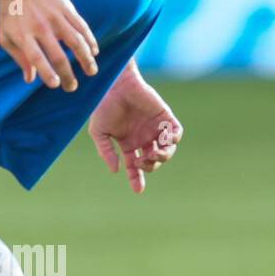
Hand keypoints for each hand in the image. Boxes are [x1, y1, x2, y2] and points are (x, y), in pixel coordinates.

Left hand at [0, 0, 98, 89]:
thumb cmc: (10, 14)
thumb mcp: (5, 36)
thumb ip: (18, 57)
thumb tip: (30, 79)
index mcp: (23, 34)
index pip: (36, 57)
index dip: (47, 72)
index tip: (56, 85)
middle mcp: (40, 26)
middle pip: (58, 54)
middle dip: (68, 74)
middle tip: (72, 87)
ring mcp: (54, 16)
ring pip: (76, 41)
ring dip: (86, 59)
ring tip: (91, 71)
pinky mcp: (66, 7)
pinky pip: (82, 26)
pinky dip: (90, 40)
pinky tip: (93, 52)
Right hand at [89, 68, 182, 193]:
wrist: (114, 85)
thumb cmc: (103, 106)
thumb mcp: (99, 132)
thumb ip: (106, 151)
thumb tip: (116, 170)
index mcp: (128, 143)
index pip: (135, 166)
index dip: (136, 179)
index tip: (138, 190)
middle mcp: (143, 138)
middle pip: (153, 161)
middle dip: (150, 165)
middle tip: (143, 159)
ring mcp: (154, 128)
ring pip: (166, 150)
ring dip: (163, 156)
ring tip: (155, 153)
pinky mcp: (164, 117)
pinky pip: (175, 133)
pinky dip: (173, 139)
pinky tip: (164, 140)